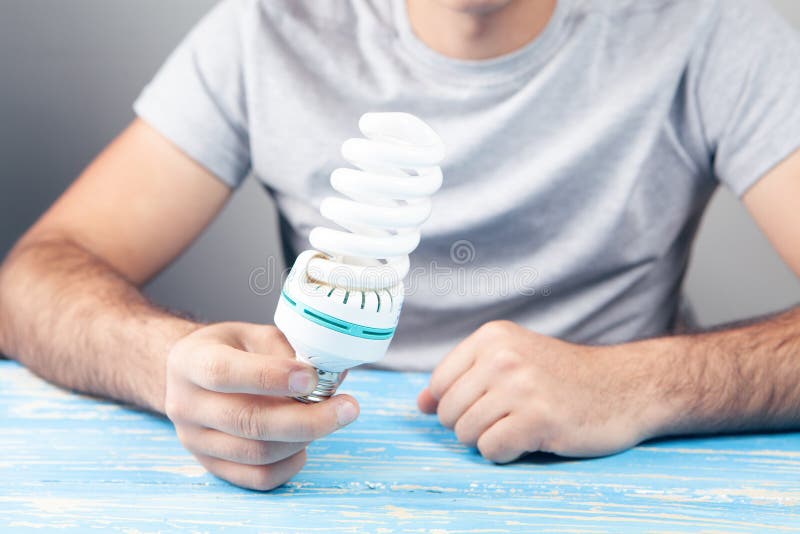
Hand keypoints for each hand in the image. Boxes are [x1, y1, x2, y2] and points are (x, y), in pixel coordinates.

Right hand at [165, 322, 358, 489]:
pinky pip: (256, 478)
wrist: (192, 376)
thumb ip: (287, 350)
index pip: (224, 372)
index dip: (270, 376)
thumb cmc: (230, 350)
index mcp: (192, 361)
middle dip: (306, 418)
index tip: (311, 378)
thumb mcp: (252, 334)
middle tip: (347, 408)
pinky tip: (305, 444)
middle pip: (247, 421)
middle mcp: (186, 404)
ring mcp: (195, 441)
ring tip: (330, 419)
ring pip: (256, 453)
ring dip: (304, 439)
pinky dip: (290, 464)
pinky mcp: (211, 466)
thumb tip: (333, 373)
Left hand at [418, 321, 663, 462]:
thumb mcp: (512, 360)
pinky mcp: (537, 419)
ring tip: (519, 426)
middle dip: (470, 425)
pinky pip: (490, 449)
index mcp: (492, 337)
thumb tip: (420, 405)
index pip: (439, 384)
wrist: (625, 386)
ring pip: (465, 433)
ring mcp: (520, 387)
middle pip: (448, 412)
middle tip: (506, 419)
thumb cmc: (563, 377)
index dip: (452, 405)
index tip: (484, 405)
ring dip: (488, 440)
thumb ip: (464, 378)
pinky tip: (529, 439)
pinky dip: (505, 453)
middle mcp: (502, 357)